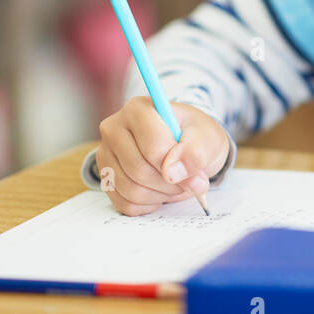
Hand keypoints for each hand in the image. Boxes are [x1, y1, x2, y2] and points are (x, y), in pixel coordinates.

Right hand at [96, 97, 230, 215]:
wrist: (188, 147)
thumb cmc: (196, 138)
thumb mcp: (208, 138)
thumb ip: (195, 151)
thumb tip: (172, 172)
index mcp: (138, 109)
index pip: (153, 146)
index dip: (177, 167)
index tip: (197, 175)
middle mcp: (114, 128)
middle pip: (139, 170)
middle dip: (170, 183)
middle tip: (188, 181)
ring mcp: (106, 154)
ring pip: (131, 190)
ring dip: (161, 195)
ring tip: (175, 184)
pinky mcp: (106, 178)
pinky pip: (125, 203)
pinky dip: (149, 204)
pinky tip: (160, 191)